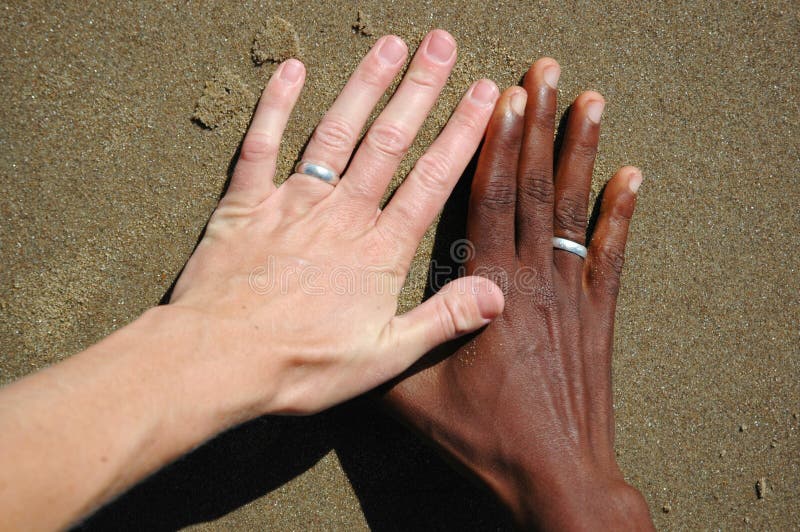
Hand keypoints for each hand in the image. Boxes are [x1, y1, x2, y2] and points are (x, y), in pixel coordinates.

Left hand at [167, 30, 503, 417]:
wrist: (218, 360)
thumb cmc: (302, 364)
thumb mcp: (384, 356)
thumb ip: (442, 319)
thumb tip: (497, 295)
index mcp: (379, 251)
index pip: (432, 180)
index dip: (462, 133)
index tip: (486, 93)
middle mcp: (342, 214)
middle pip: (389, 141)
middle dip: (420, 88)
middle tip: (442, 42)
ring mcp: (292, 202)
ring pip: (336, 131)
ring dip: (365, 85)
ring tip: (391, 44)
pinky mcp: (246, 204)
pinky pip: (262, 144)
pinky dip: (275, 105)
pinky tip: (291, 69)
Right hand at [384, 59, 653, 529]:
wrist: (556, 474)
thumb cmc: (485, 438)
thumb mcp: (414, 400)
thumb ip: (388, 352)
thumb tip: (343, 323)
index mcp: (488, 291)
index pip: (491, 203)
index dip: (496, 147)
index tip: (500, 99)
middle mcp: (534, 280)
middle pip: (535, 189)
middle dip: (538, 126)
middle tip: (544, 72)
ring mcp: (571, 294)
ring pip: (575, 209)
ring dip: (582, 151)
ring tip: (589, 100)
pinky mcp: (598, 315)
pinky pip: (612, 254)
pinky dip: (623, 213)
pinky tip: (631, 174)